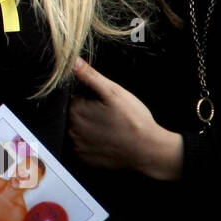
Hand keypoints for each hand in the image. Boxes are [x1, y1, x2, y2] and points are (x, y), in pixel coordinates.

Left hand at [70, 57, 182, 179]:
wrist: (148, 150)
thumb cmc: (134, 120)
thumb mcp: (114, 92)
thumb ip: (90, 76)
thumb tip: (73, 61)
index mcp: (75, 111)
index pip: (73, 97)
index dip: (88, 97)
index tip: (102, 102)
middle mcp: (71, 130)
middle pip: (73, 114)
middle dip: (87, 111)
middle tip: (108, 115)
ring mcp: (77, 146)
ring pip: (77, 129)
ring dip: (87, 126)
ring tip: (108, 127)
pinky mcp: (84, 158)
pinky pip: (82, 145)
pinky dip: (90, 141)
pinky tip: (106, 139)